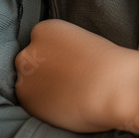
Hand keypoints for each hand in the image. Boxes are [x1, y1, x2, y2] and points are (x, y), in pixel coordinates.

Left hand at [14, 19, 131, 132]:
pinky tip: (65, 107)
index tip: (67, 66)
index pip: (40, 44)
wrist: (113, 87)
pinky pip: (32, 104)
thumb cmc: (109, 64)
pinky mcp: (26, 100)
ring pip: (29, 84)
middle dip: (44, 72)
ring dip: (43, 91)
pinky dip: (45, 108)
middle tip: (66, 83)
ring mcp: (25, 75)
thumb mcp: (83, 43)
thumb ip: (65, 51)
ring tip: (67, 97)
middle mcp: (29, 50)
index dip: (54, 58)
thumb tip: (62, 66)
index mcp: (45, 30)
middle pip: (31, 63)